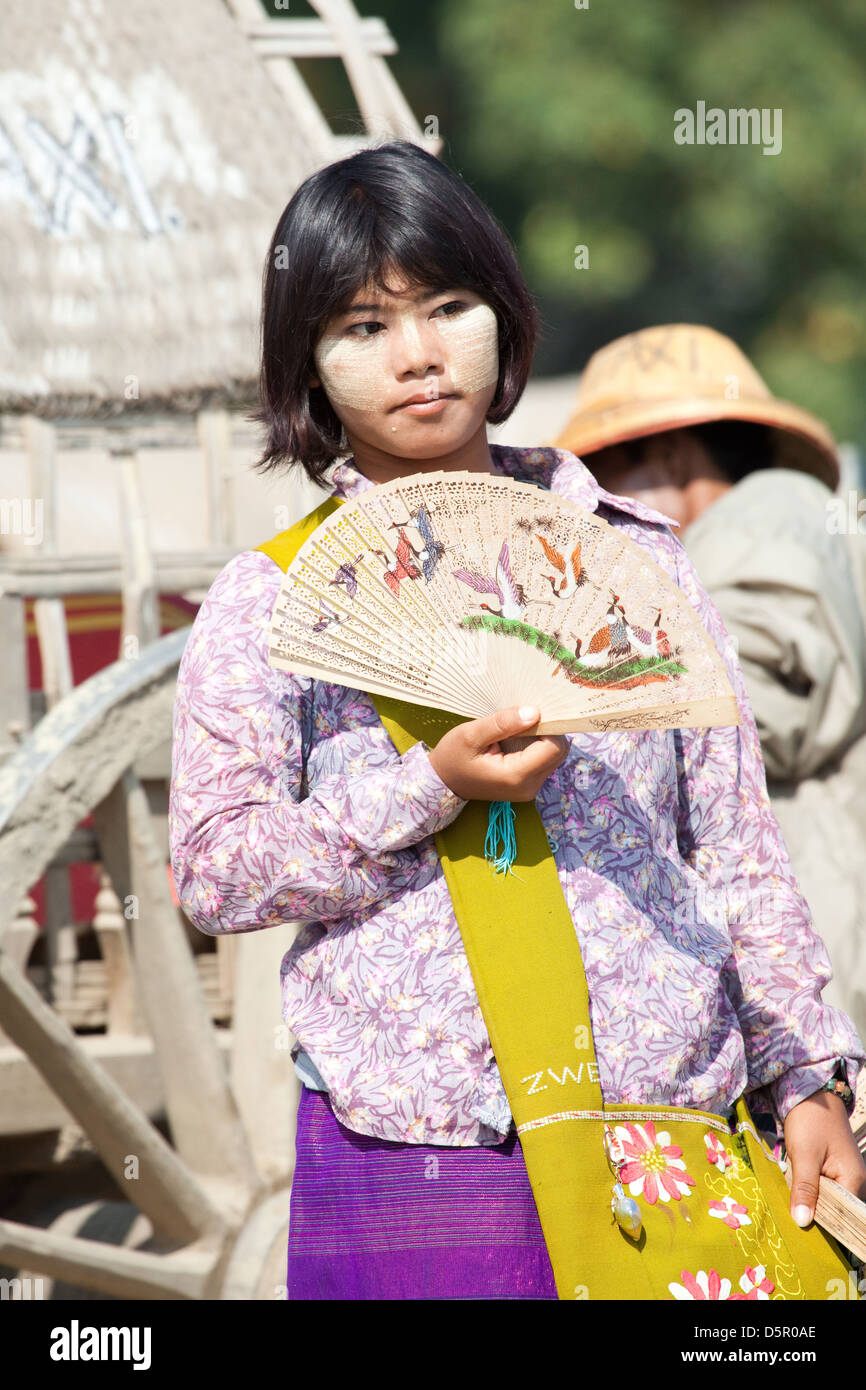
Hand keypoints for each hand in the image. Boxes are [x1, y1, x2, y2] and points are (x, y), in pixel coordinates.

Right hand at [428, 705, 568, 802]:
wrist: (442, 782)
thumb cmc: (453, 757)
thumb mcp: (471, 735)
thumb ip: (503, 723)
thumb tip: (534, 712)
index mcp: (516, 776)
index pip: (554, 747)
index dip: (548, 726)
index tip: (530, 712)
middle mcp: (529, 787)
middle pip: (559, 752)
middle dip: (547, 730)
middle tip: (523, 717)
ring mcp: (529, 788)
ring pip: (554, 756)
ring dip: (542, 738)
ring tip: (516, 728)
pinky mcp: (528, 785)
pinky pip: (544, 760)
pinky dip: (536, 746)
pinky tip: (516, 738)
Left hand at [783, 1088, 865, 1226]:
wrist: (812, 1095)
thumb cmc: (810, 1120)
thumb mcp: (804, 1154)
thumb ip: (804, 1188)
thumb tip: (803, 1222)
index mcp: (853, 1180)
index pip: (842, 1217)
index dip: (823, 1225)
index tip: (802, 1232)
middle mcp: (856, 1181)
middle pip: (836, 1211)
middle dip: (815, 1214)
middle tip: (793, 1220)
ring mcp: (846, 1176)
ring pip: (828, 1201)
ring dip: (811, 1202)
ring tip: (794, 1208)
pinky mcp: (835, 1170)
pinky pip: (825, 1190)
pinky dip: (811, 1191)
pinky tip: (798, 1193)